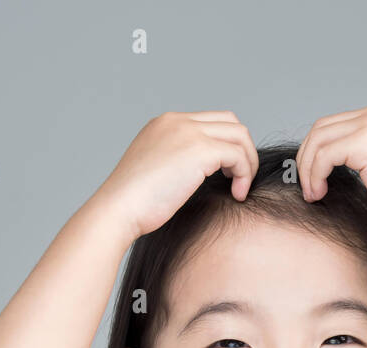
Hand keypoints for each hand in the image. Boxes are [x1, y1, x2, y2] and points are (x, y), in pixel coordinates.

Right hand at [95, 110, 259, 239]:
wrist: (119, 208)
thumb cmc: (134, 203)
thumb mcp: (155, 171)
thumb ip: (178, 162)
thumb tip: (203, 172)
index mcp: (165, 123)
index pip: (210, 122)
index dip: (226, 146)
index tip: (226, 174)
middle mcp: (177, 121)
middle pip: (230, 122)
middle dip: (242, 150)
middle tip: (240, 180)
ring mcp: (189, 132)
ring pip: (240, 136)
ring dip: (247, 163)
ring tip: (240, 188)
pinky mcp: (199, 150)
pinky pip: (238, 155)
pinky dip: (244, 175)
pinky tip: (236, 194)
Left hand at [294, 102, 366, 238]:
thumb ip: (359, 151)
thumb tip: (324, 157)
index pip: (334, 124)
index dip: (315, 151)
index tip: (313, 178)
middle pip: (322, 128)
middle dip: (307, 158)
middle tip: (308, 187)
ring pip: (318, 141)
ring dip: (308, 169)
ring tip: (314, 193)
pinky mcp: (366, 142)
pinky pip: (323, 156)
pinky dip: (314, 176)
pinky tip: (320, 193)